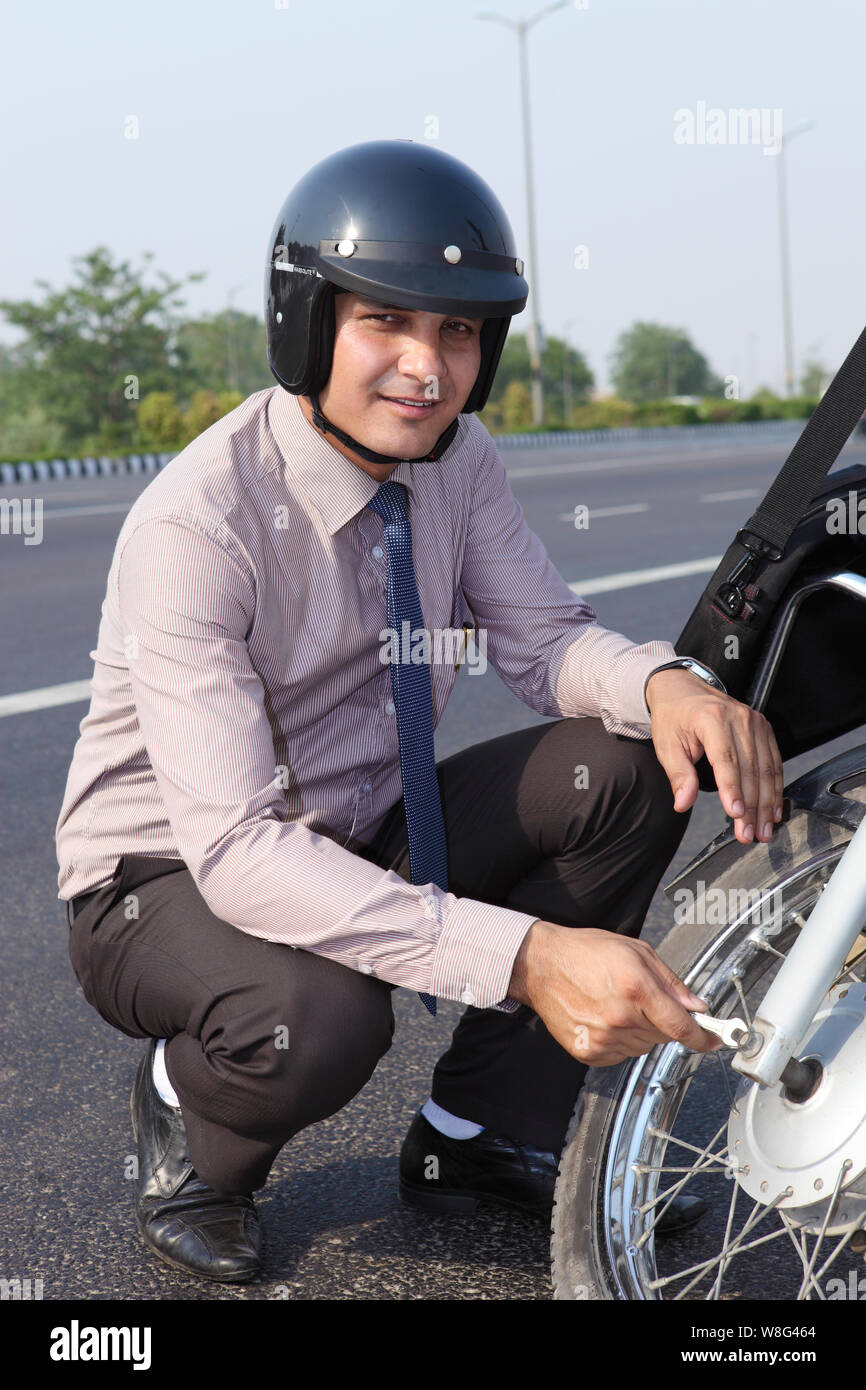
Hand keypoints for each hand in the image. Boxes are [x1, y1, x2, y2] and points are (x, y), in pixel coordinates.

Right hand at [507, 919, 721, 1065]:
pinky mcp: (589, 1052)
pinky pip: (621, 1054)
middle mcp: (621, 1017)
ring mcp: (603, 1038)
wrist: (541, 965)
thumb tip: (696, 1006)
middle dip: (662, 1020)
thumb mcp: (635, 952)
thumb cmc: (585, 952)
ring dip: (640, 1031)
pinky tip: (604, 1018)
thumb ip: (670, 982)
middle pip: (664, 1036)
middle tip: (641, 999)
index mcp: (636, 988)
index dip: (703, 1038)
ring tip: (616, 1004)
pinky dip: (620, 1040)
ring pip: (643, 1047)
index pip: (681, 1026)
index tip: (715, 1041)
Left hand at [645, 667, 783, 844]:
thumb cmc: (673, 718)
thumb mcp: (666, 745)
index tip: (736, 814)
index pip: (726, 759)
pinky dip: (775, 788)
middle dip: (751, 807)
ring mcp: (755, 722)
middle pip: (750, 769)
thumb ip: (678, 775)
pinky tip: (773, 810)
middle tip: (749, 835)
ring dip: (766, 803)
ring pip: (767, 769)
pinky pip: (774, 762)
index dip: (732, 789)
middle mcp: (739, 719)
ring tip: (763, 831)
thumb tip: (683, 803)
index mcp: (712, 719)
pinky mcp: (764, 728)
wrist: (683, 689)